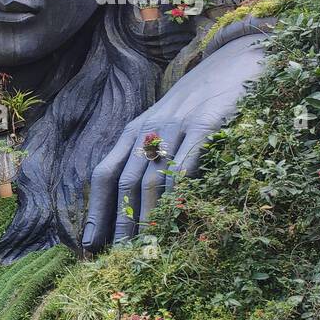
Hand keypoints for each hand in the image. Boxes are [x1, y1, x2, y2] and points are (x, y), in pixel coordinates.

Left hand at [82, 33, 266, 250]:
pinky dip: (179, 193)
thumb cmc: (196, 103)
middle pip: (124, 182)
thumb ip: (148, 155)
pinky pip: (187, 164)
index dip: (95, 210)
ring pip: (152, 178)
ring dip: (146, 216)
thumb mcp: (162, 125)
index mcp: (132, 132)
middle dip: (118, 222)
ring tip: (144, 247)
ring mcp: (176, 127)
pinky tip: (176, 217)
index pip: (103, 174)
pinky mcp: (207, 125)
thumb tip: (134, 201)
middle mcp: (147, 130)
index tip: (88, 243)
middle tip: (116, 257)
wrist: (232, 63)